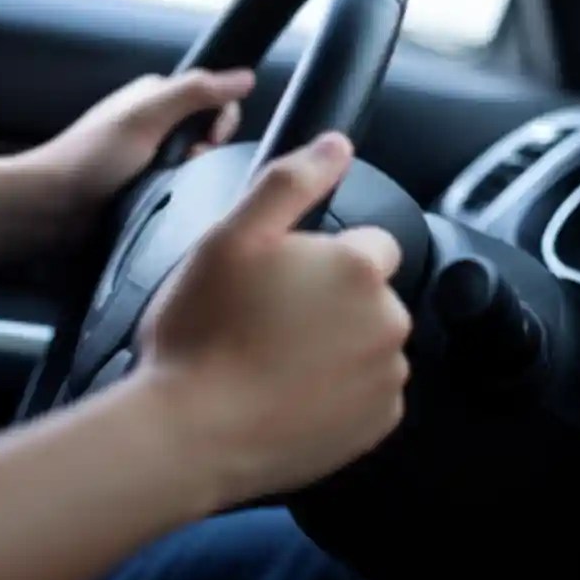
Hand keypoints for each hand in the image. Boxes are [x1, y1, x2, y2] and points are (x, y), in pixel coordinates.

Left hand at [28, 68, 254, 214]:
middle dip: (207, 152)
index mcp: (156, 95)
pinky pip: (180, 186)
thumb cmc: (94, 156)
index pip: (214, 100)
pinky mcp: (144, 186)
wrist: (50, 206)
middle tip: (187, 169)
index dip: (221, 122)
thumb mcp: (148, 117)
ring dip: (194, 177)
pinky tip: (169, 202)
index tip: (208, 144)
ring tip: (174, 190)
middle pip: (208, 132)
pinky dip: (180, 193)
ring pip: (196, 162)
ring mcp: (149, 155)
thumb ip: (197, 93)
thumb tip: (247, 76)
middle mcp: (154, 120)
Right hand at [133, 132, 411, 507]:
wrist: (191, 435)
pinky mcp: (377, 424)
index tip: (283, 281)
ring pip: (368, 344)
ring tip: (274, 361)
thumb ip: (291, 182)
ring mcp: (386, 378)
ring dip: (336, 347)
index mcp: (359, 268)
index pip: (369, 244)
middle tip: (269, 322)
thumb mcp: (234, 237)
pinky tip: (290, 395)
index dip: (323, 257)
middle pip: (370, 296)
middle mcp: (388, 321)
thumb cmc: (204, 333)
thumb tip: (337, 145)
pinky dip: (339, 393)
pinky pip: (366, 394)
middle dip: (331, 301)